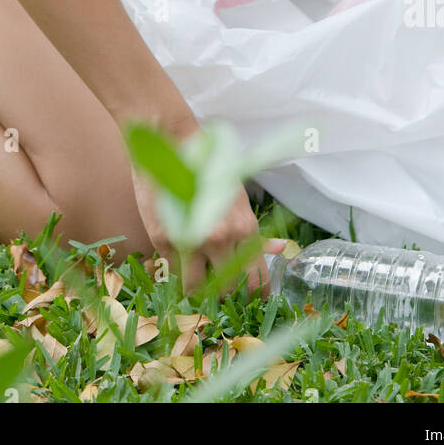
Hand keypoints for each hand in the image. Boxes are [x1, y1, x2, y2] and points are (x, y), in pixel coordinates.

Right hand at [131, 155, 288, 299]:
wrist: (173, 144)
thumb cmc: (209, 169)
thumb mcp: (239, 198)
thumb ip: (255, 231)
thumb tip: (279, 251)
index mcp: (245, 229)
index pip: (256, 281)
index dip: (252, 297)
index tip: (248, 300)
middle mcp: (220, 239)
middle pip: (227, 291)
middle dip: (224, 295)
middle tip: (219, 288)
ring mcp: (190, 241)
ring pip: (196, 289)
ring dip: (197, 288)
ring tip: (196, 277)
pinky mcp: (164, 240)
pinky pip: (173, 271)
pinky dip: (176, 270)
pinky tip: (178, 256)